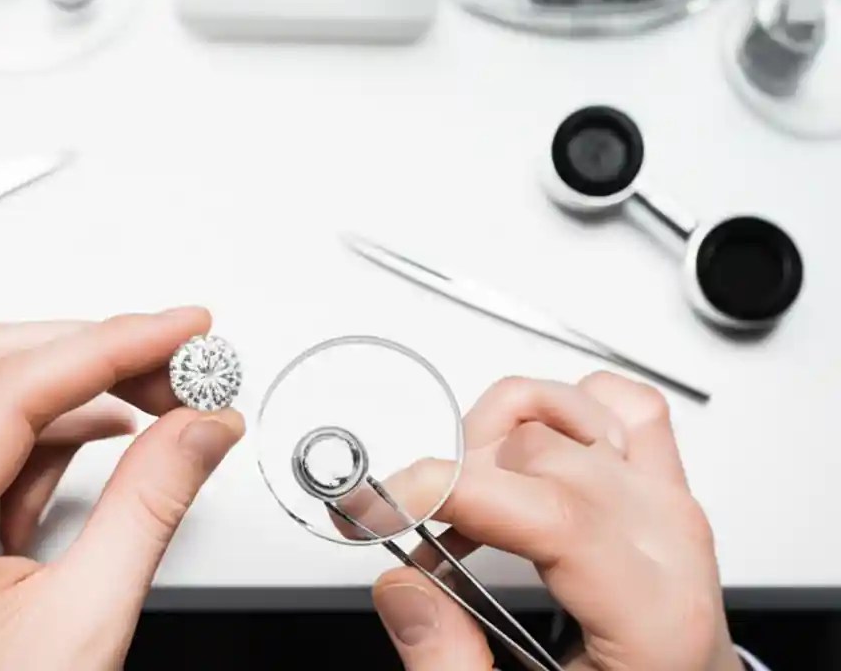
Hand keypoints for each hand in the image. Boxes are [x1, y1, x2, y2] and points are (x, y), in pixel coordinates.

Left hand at [0, 308, 244, 670]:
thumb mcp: (85, 622)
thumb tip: (200, 425)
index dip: (112, 345)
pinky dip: (39, 440)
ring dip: (71, 396)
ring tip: (155, 415)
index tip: (183, 332)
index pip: (11, 389)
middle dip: (92, 355)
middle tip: (177, 365)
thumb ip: (149, 506)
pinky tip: (94, 462)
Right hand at [371, 372, 743, 670]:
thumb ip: (450, 662)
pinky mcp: (664, 483)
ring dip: (501, 435)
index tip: (376, 508)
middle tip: (406, 527)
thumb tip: (401, 587)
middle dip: (454, 477)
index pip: (551, 512)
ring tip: (467, 498)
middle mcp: (673, 545)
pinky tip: (524, 463)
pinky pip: (621, 403)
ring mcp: (671, 504)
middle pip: (545, 455)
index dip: (447, 490)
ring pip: (578, 408)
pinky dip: (561, 411)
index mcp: (656, 618)